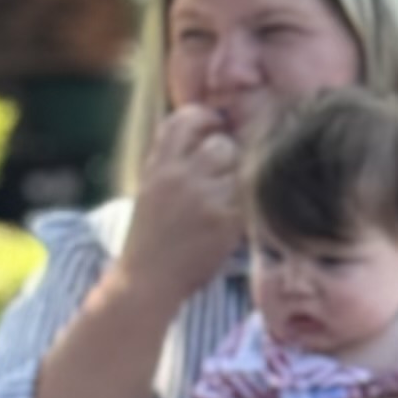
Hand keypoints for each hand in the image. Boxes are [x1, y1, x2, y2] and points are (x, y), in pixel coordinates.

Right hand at [119, 106, 252, 307]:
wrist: (147, 279)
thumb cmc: (152, 236)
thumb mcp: (150, 188)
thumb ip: (171, 159)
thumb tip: (204, 131)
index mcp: (159, 165)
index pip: (184, 121)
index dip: (205, 118)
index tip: (217, 125)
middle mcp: (179, 176)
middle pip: (222, 144)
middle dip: (231, 157)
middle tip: (227, 178)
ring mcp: (203, 197)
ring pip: (240, 169)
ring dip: (241, 182)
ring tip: (230, 201)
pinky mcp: (225, 220)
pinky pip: (250, 198)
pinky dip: (248, 206)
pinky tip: (237, 220)